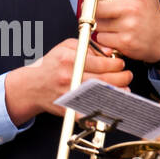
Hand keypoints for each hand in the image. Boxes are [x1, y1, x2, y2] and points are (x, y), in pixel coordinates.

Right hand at [4, 37, 131, 123]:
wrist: (32, 86)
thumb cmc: (51, 65)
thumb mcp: (66, 47)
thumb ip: (88, 46)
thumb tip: (109, 52)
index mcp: (70, 60)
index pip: (102, 63)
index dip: (117, 64)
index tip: (121, 64)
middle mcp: (70, 77)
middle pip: (105, 80)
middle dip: (122, 78)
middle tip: (127, 76)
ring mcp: (70, 94)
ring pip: (101, 95)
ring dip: (117, 93)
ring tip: (124, 90)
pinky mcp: (69, 108)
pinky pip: (90, 111)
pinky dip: (103, 110)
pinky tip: (111, 105)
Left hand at [88, 0, 159, 62]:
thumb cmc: (150, 12)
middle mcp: (130, 7)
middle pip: (96, 4)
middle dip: (95, 6)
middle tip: (102, 7)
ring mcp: (127, 25)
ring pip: (97, 22)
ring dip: (100, 22)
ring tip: (113, 22)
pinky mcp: (123, 41)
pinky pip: (101, 37)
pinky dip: (105, 37)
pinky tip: (116, 34)